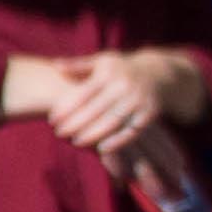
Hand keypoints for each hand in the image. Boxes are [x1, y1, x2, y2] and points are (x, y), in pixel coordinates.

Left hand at [36, 49, 198, 152]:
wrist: (159, 74)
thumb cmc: (122, 69)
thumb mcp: (102, 61)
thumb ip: (79, 65)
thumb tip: (55, 66)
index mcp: (109, 73)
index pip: (83, 94)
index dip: (66, 108)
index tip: (52, 120)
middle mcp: (124, 86)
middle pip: (95, 110)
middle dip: (75, 124)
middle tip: (59, 134)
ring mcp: (138, 101)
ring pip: (112, 122)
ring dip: (92, 135)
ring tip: (75, 142)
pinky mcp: (149, 113)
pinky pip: (131, 131)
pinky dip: (117, 142)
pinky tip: (101, 150)